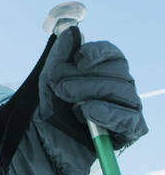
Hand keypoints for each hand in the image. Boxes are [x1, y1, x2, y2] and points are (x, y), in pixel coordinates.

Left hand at [35, 27, 147, 174]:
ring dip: (91, 92)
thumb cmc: (53, 109)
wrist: (46, 142)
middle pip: (117, 71)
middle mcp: (121, 87)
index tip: (80, 58)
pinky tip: (89, 112)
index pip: (113, 54)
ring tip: (69, 101)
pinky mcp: (129, 130)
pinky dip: (108, 113)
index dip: (98, 52)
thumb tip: (72, 31)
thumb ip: (61, 55)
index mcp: (105, 71)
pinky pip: (129, 119)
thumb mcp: (50, 79)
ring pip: (122, 91)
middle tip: (60, 87)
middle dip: (85, 77)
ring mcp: (127, 108)